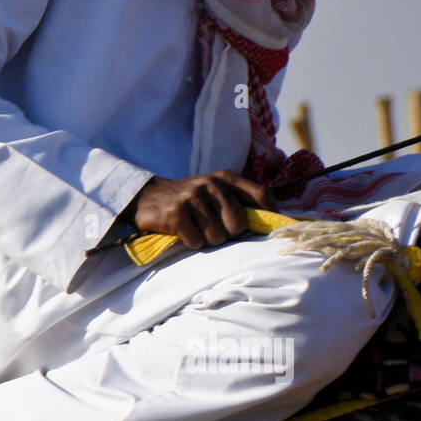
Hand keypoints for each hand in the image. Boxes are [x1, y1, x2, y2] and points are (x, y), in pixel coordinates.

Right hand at [123, 171, 277, 249]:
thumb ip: (238, 201)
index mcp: (226, 177)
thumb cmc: (190, 200)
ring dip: (207, 240)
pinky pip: (196, 241)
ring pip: (217, 236)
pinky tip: (183, 233)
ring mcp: (193, 198)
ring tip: (196, 229)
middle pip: (238, 224)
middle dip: (228, 234)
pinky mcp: (176, 214)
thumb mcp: (215, 191)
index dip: (270, 213)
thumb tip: (270, 220)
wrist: (148, 197)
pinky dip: (191, 242)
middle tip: (214, 230)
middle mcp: (211, 184)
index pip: (260, 194)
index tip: (272, 229)